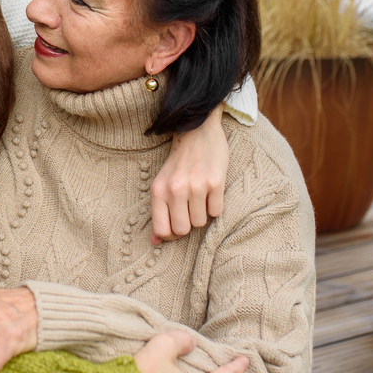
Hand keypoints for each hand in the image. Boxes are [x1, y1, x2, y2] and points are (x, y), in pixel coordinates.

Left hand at [151, 107, 228, 243]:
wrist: (197, 130)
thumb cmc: (178, 162)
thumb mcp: (162, 184)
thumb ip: (159, 212)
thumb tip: (155, 242)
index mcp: (158, 190)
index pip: (162, 230)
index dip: (171, 234)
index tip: (177, 226)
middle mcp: (175, 189)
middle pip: (183, 230)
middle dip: (188, 224)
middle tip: (190, 209)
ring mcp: (196, 186)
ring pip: (201, 222)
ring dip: (202, 213)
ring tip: (200, 196)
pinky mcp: (215, 182)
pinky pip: (217, 212)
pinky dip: (215, 205)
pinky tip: (211, 191)